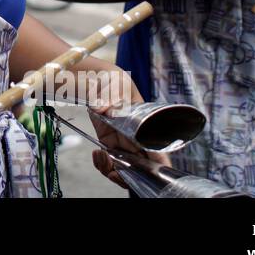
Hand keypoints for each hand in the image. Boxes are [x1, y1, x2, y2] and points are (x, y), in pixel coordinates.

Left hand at [85, 73, 170, 188]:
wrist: (95, 79)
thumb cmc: (114, 80)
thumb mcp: (117, 83)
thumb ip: (113, 97)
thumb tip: (103, 109)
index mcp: (148, 127)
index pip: (159, 151)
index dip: (158, 166)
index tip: (149, 173)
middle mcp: (138, 139)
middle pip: (142, 167)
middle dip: (132, 174)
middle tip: (117, 171)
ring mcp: (123, 142)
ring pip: (126, 169)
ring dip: (114, 171)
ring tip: (103, 158)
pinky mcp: (108, 142)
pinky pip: (110, 162)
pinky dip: (103, 164)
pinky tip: (97, 155)